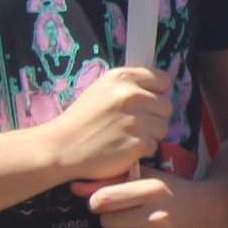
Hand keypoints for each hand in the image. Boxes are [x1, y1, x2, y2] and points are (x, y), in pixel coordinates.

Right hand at [37, 67, 173, 185]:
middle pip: (166, 105)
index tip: (148, 102)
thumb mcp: (101, 90)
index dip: (158, 92)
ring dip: (150, 134)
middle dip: (154, 116)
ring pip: (163, 127)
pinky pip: (155, 145)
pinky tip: (124, 148)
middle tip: (132, 124)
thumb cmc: (81, 120)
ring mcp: (136, 119)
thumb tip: (157, 88)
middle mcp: (131, 94)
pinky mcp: (139, 141)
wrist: (61, 148)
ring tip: (125, 136)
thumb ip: (129, 86)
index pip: (163, 79)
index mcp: (122, 77)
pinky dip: (143, 150)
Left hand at [77, 170, 227, 227]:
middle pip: (106, 222)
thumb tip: (74, 188)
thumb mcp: (148, 178)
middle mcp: (158, 216)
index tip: (106, 202)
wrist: (211, 212)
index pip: (102, 200)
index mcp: (153, 191)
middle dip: (111, 218)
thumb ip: (112, 181)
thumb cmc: (173, 192)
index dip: (98, 202)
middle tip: (126, 216)